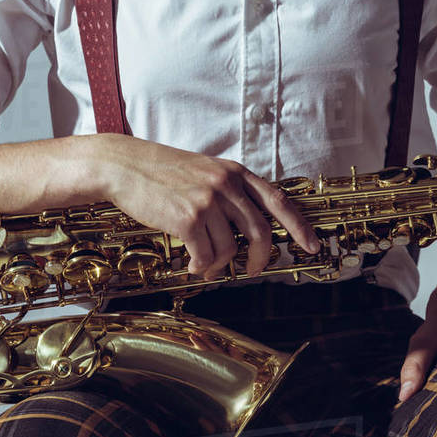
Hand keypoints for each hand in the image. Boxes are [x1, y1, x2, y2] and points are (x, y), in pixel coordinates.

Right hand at [96, 136, 319, 278]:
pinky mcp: (188, 218)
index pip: (278, 201)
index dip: (299, 226)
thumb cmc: (162, 172)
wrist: (124, 166)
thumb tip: (248, 229)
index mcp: (235, 172)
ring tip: (204, 266)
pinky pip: (206, 255)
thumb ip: (230, 191)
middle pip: (261, 232)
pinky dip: (201, 267)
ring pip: (229, 248)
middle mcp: (226, 184)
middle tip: (252, 271)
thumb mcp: (205, 171)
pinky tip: (191, 265)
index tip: (312, 246)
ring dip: (219, 265)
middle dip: (260, 259)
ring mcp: (208, 200)